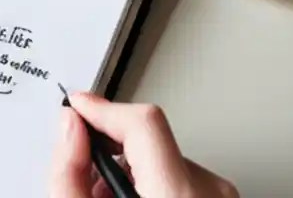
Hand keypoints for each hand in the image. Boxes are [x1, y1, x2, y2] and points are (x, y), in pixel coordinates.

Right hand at [49, 92, 237, 197]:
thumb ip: (70, 174)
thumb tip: (69, 128)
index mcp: (179, 193)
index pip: (142, 120)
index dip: (103, 108)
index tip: (79, 105)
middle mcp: (211, 190)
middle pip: (147, 141)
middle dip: (111, 153)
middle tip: (88, 181)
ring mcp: (223, 196)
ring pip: (163, 160)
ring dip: (132, 173)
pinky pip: (183, 178)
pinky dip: (155, 186)